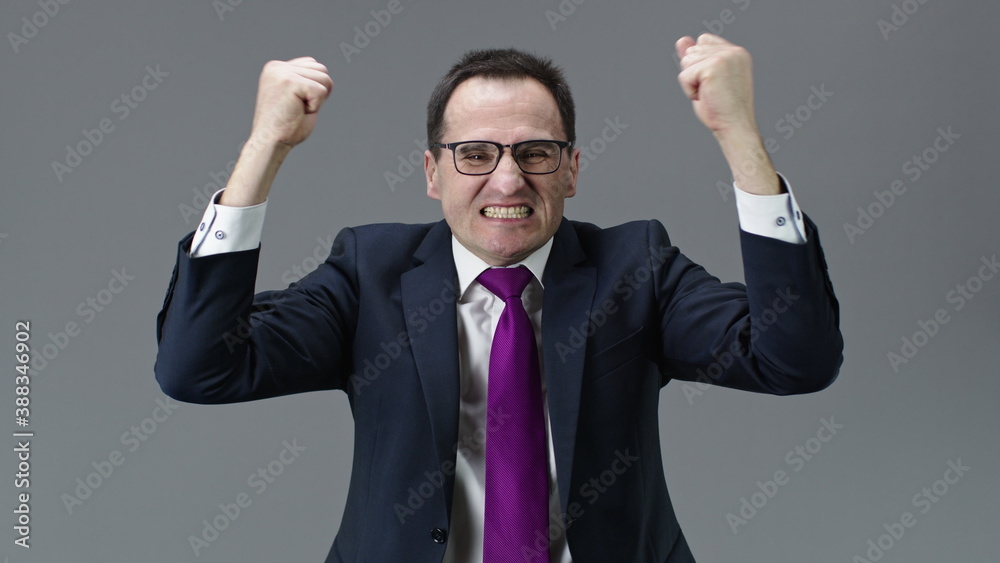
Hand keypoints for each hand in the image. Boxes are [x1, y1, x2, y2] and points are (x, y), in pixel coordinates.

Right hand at [249, 57, 332, 148]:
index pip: (314, 65)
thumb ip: (305, 82)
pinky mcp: (289, 81)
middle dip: (318, 93)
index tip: (296, 103)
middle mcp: (277, 67)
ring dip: (317, 100)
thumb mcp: (295, 97)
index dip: (315, 89)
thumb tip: (325, 76)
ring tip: (297, 109)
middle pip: (322, 70)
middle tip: (298, 108)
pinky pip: (321, 91)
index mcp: (277, 68)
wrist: (270, 143)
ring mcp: (282, 72)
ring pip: (325, 78)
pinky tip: (297, 112)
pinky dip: (315, 107)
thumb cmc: (285, 127)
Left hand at [676, 35, 780, 194]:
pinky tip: (705, 98)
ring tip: (710, 94)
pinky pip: (684, 75)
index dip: (699, 62)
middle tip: (712, 91)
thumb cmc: (721, 108)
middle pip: (692, 51)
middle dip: (694, 74)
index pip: (703, 40)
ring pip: (686, 62)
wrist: (734, 127)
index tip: (712, 83)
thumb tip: (681, 40)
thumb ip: (695, 59)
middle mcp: (733, 51)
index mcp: (737, 53)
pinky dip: (689, 90)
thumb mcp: (706, 80)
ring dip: (691, 82)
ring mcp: (725, 57)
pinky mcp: (713, 67)